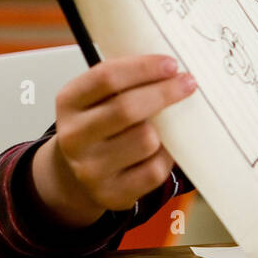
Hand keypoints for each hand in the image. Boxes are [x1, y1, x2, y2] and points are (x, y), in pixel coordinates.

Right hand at [31, 54, 196, 227]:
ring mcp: (90, 168)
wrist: (76, 174)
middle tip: (188, 83)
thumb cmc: (99, 125)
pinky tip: (162, 149)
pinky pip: (154, 169)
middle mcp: (74, 136)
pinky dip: (166, 156)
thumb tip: (173, 69)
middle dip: (165, 92)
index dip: (144, 68)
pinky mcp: (112, 193)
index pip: (106, 78)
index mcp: (69, 102)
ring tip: (164, 125)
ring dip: (164, 129)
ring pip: (146, 139)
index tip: (172, 64)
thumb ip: (126, 81)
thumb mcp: (98, 97)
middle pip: (127, 108)